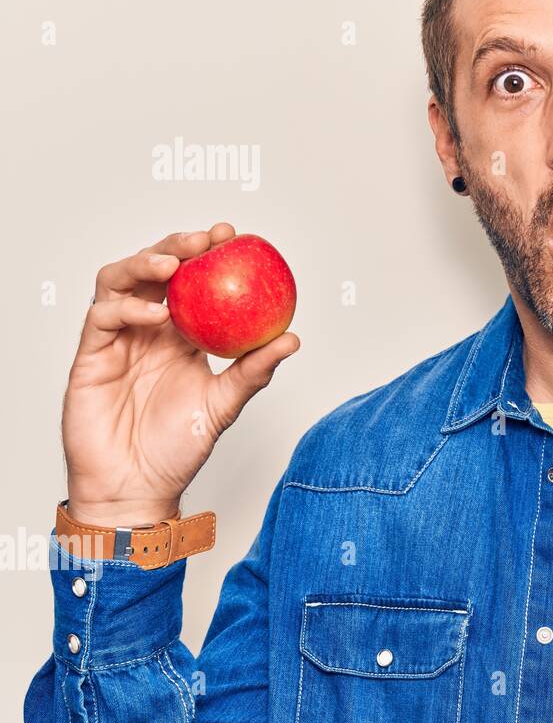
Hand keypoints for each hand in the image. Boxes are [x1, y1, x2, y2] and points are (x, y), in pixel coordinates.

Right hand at [62, 223, 299, 526]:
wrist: (136, 486)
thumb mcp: (224, 406)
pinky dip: (129, 307)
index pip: (193, 282)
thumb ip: (254, 372)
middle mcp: (149, 329)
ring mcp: (118, 338)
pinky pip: (104, 317)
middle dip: (177, 244)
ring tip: (174, 263)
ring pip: (120, 280)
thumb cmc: (178, 449)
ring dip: (145, 262)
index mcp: (183, 335)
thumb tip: (292, 339)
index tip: (234, 236)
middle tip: (205, 239)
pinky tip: (157, 316)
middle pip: (155, 270)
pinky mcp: (91, 354)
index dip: (208, 253)